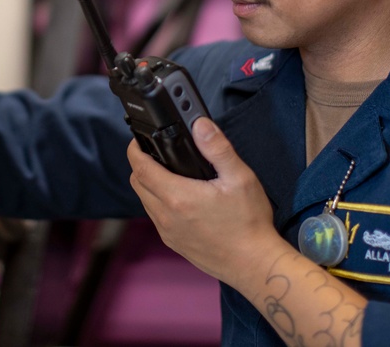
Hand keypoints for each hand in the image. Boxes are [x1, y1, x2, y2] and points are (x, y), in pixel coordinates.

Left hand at [128, 117, 284, 287]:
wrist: (255, 264)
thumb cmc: (249, 223)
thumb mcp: (240, 178)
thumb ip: (217, 148)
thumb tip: (200, 125)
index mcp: (178, 197)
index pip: (140, 168)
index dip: (135, 150)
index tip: (138, 141)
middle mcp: (166, 216)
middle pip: (138, 184)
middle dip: (140, 165)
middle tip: (154, 154)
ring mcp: (168, 232)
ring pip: (144, 201)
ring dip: (148, 185)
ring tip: (167, 173)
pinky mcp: (174, 244)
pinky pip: (155, 218)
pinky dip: (157, 203)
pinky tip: (177, 198)